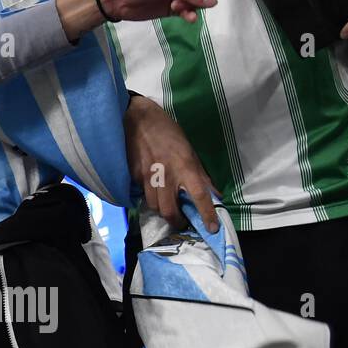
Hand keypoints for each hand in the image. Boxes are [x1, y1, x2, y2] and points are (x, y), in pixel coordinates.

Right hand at [124, 94, 218, 231]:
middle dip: (176, 221)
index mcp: (185, 167)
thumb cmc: (168, 132)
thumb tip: (214, 194)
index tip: (212, 228)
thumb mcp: (190, 150)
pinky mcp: (134, 175)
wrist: (138, 119)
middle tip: (181, 221)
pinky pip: (142, 193)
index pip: (199, 196)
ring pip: (153, 206)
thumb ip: (200, 174)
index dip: (207, 214)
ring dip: (161, 209)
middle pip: (168, 210)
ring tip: (166, 204)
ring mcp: (147, 177)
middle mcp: (166, 175)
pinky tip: (152, 187)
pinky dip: (149, 194)